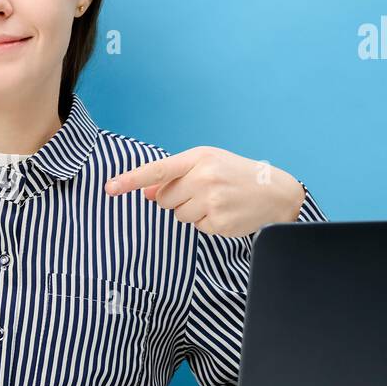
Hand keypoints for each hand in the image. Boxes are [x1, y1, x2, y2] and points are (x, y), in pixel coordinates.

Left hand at [104, 145, 303, 236]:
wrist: (275, 192)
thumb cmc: (235, 173)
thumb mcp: (207, 163)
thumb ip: (175, 175)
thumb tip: (146, 192)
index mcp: (199, 158)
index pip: (157, 170)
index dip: (131, 180)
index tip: (111, 187)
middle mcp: (205, 178)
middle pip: (164, 199)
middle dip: (176, 198)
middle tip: (201, 191)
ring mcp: (212, 202)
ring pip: (178, 215)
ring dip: (190, 211)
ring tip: (215, 201)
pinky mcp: (219, 222)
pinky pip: (196, 227)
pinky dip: (205, 222)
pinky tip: (223, 212)